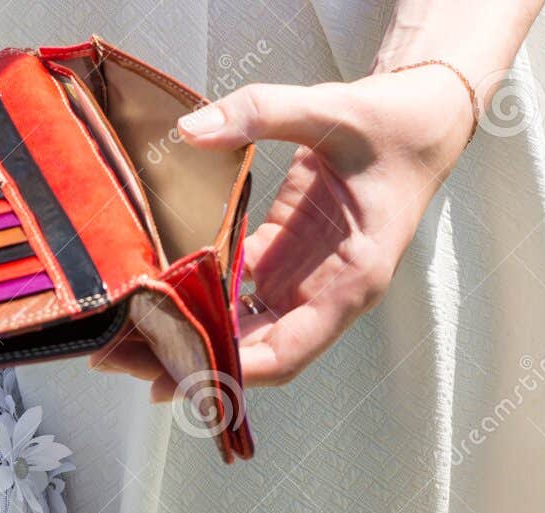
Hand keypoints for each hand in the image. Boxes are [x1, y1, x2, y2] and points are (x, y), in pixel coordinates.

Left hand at [90, 65, 473, 398]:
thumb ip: (264, 112)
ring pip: (237, 329)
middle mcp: (323, 295)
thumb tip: (194, 128)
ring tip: (126, 340)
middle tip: (128, 361)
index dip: (234, 369)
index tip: (182, 371)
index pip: (286, 351)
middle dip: (192, 361)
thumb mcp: (335, 110)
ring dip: (187, 336)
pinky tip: (152, 299)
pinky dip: (194, 299)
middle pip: (251, 352)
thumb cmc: (394, 126)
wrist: (418, 119)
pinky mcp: (281, 260)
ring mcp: (300, 282)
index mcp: (350, 281)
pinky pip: (232, 293)